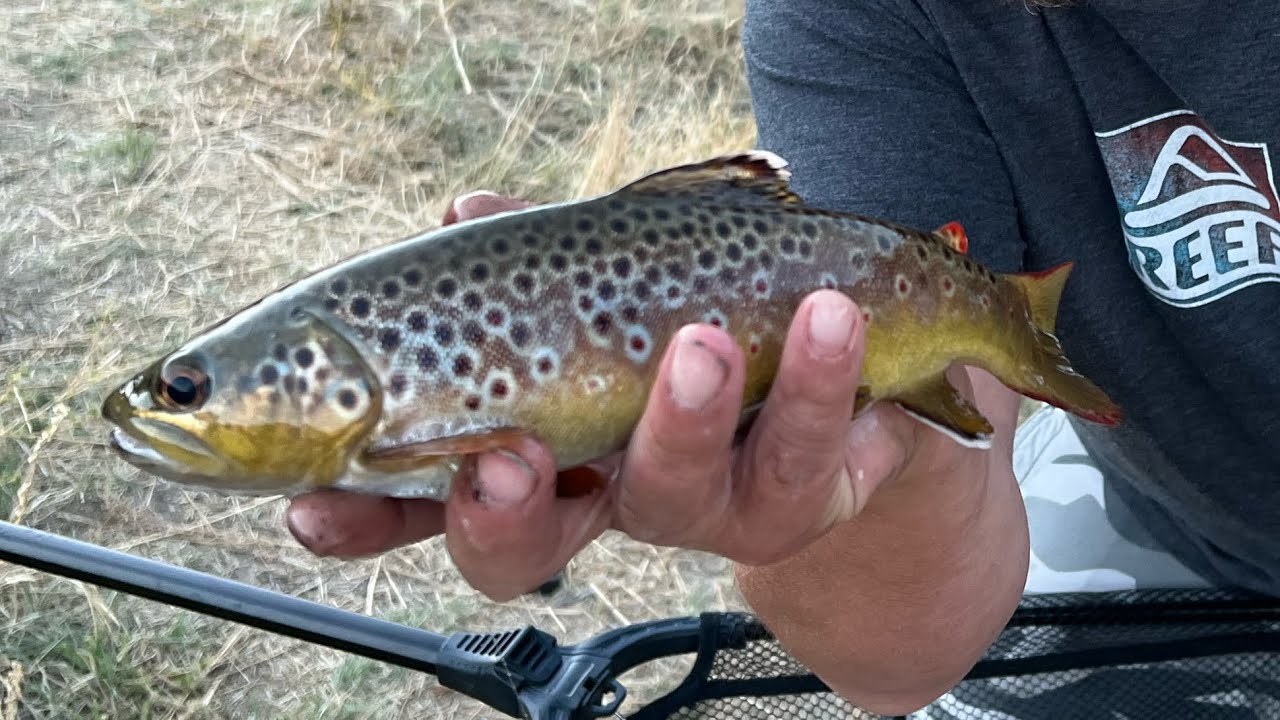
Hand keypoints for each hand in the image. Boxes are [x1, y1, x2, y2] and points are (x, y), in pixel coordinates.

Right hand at [286, 191, 952, 600]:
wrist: (835, 372)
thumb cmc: (691, 317)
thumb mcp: (606, 278)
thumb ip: (533, 249)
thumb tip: (470, 212)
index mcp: (534, 447)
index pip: (427, 502)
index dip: (367, 518)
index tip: (313, 510)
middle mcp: (599, 494)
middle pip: (524, 548)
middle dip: (504, 515)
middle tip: (507, 455)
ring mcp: (695, 508)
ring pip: (671, 496)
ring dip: (677, 418)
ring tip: (696, 340)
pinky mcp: (790, 498)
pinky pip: (797, 454)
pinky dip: (808, 378)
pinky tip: (823, 313)